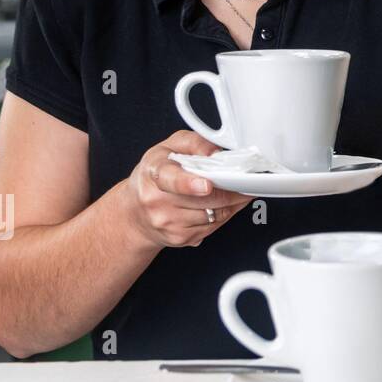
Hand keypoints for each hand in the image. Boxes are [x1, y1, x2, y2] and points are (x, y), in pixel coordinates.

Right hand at [121, 130, 252, 248]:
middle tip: (246, 181)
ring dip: (232, 203)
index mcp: (154, 172)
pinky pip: (213, 227)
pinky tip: (223, 205)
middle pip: (204, 199)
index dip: (190, 183)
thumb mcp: (170, 147)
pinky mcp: (178, 238)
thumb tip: (217, 152)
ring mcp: (167, 222)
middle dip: (230, 190)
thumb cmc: (157, 175)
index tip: (206, 185)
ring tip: (236, 191)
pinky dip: (224, 215)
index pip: (171, 179)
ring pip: (214, 214)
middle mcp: (156, 200)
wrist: (136, 212)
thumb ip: (194, 143)